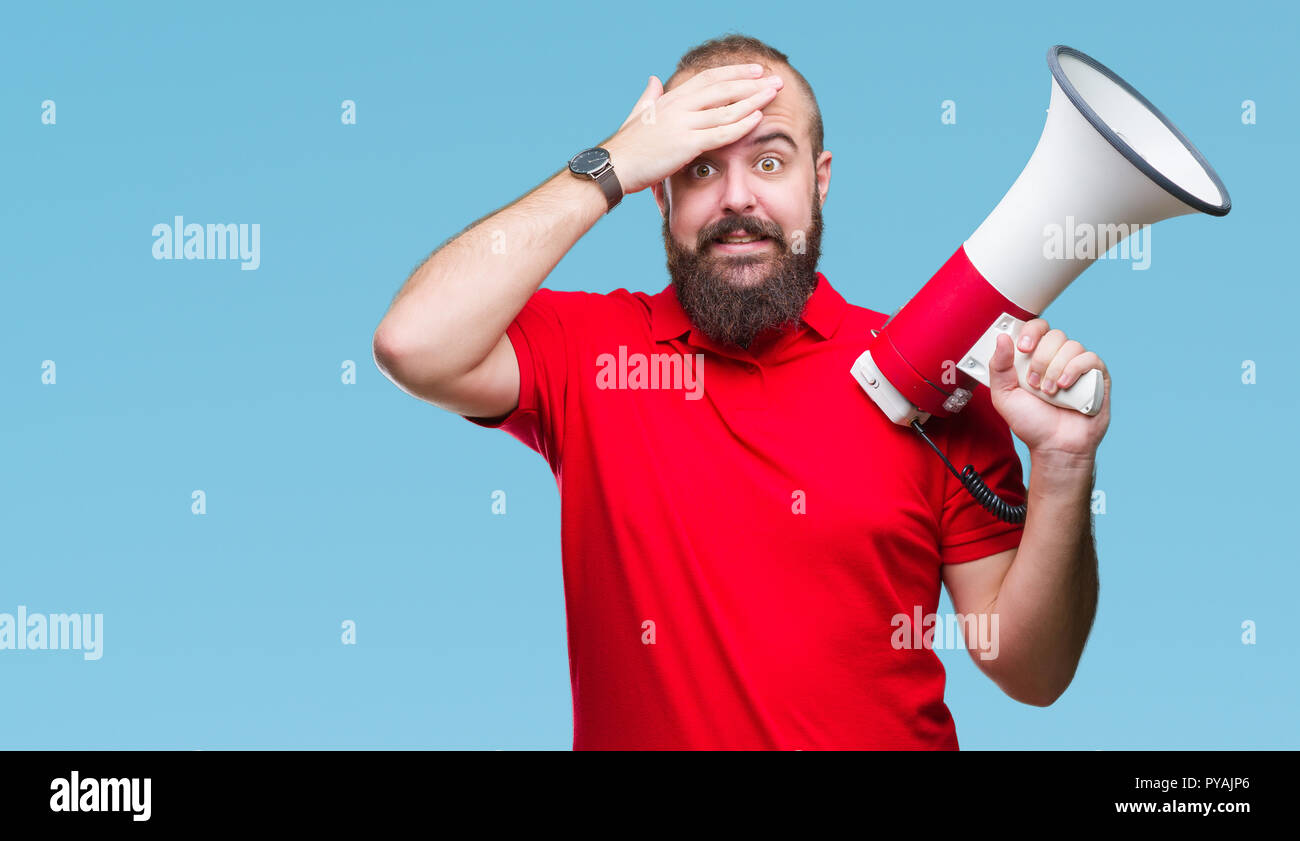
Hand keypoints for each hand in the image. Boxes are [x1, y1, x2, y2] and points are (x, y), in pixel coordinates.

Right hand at [600, 64, 783, 194]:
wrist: (615, 166)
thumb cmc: (626, 146)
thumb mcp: (637, 115)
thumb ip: (649, 97)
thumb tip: (653, 80)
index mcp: (670, 99)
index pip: (708, 79)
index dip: (733, 73)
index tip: (754, 71)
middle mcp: (679, 106)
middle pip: (723, 88)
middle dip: (752, 83)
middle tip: (775, 80)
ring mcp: (683, 124)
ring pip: (726, 108)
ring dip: (754, 100)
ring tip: (774, 94)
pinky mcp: (685, 144)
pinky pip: (720, 133)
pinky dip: (741, 124)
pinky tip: (758, 118)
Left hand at [987, 318, 1110, 462]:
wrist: (1054, 446)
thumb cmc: (1031, 423)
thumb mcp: (1004, 396)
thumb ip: (998, 367)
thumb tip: (1002, 338)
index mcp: (1035, 358)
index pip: (1037, 328)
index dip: (1031, 332)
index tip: (1023, 349)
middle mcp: (1057, 358)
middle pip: (1054, 335)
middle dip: (1041, 359)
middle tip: (1034, 383)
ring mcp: (1078, 366)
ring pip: (1071, 346)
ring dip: (1056, 369)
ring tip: (1049, 392)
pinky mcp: (1096, 376)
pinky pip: (1090, 358)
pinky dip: (1075, 370)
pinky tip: (1065, 387)